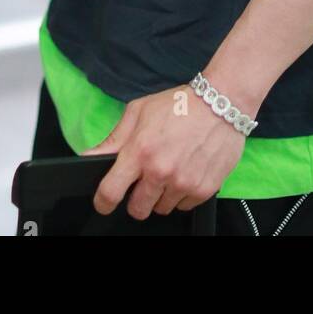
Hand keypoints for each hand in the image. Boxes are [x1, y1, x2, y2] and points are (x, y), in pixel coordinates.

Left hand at [80, 84, 245, 220]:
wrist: (222, 104)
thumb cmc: (179, 104)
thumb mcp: (139, 111)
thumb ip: (114, 139)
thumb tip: (90, 155)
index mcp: (140, 151)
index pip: (110, 192)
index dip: (103, 202)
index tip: (104, 202)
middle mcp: (160, 171)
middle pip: (137, 210)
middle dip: (137, 198)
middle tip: (145, 180)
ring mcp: (183, 183)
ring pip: (162, 208)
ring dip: (162, 195)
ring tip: (171, 169)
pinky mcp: (204, 190)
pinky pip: (184, 206)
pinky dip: (182, 194)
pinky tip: (187, 171)